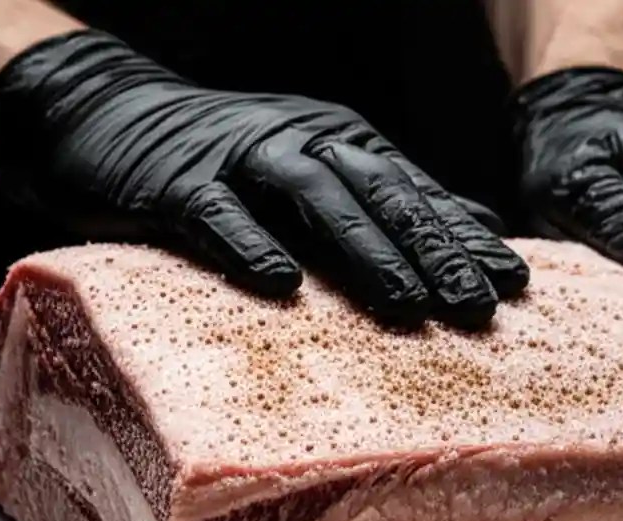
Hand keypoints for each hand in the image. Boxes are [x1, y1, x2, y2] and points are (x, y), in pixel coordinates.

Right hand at [0, 30, 527, 328]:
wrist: (110, 114)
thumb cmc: (228, 161)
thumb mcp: (319, 169)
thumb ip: (392, 198)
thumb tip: (477, 226)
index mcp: (340, 142)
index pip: (415, 191)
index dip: (463, 236)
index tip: (512, 282)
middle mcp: (302, 142)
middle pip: (379, 193)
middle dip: (432, 250)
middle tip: (475, 305)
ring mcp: (241, 158)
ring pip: (315, 199)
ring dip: (364, 251)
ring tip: (406, 305)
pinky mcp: (179, 183)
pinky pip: (217, 213)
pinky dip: (248, 243)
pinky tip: (279, 284)